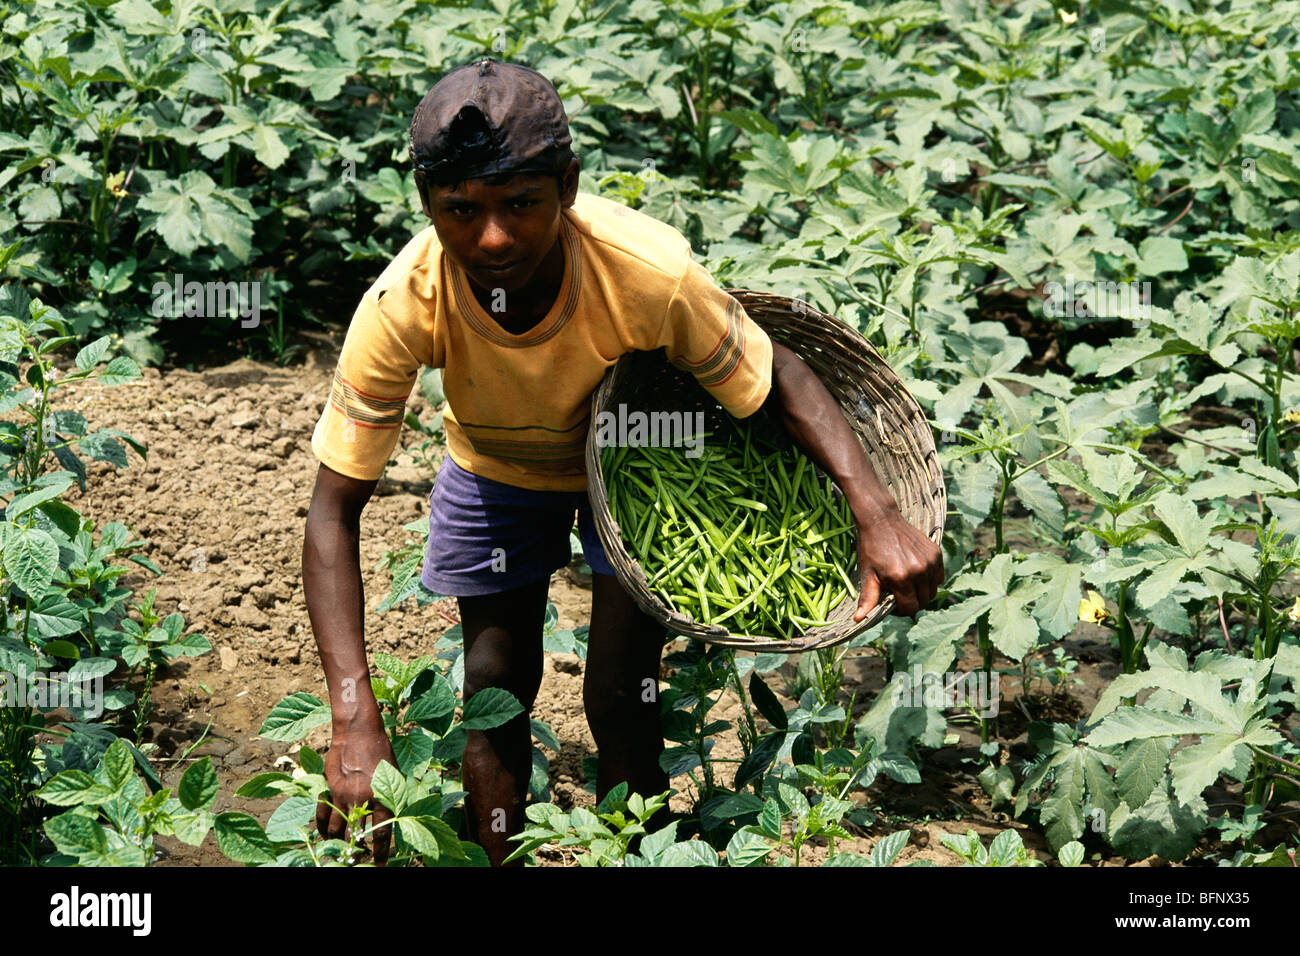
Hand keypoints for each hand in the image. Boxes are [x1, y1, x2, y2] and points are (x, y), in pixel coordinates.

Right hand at [318, 716, 397, 865]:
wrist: (358, 732)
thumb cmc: (380, 751)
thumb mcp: (393, 774)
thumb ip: (392, 796)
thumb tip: (392, 818)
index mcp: (381, 796)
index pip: (381, 833)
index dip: (379, 852)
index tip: (378, 863)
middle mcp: (360, 799)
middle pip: (354, 836)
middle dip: (355, 851)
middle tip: (356, 857)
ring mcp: (341, 795)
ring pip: (334, 829)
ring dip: (337, 842)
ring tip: (340, 849)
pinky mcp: (327, 789)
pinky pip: (320, 815)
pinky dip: (321, 827)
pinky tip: (324, 834)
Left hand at [852, 508, 942, 619]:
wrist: (882, 521)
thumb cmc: (871, 549)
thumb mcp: (867, 575)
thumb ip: (868, 599)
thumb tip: (859, 620)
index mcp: (901, 578)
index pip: (911, 609)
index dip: (901, 610)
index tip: (893, 602)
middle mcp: (919, 571)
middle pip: (924, 602)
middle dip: (912, 602)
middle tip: (899, 593)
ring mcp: (930, 562)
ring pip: (933, 591)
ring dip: (921, 592)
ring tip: (907, 583)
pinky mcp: (937, 553)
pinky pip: (939, 577)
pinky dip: (930, 580)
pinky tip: (916, 573)